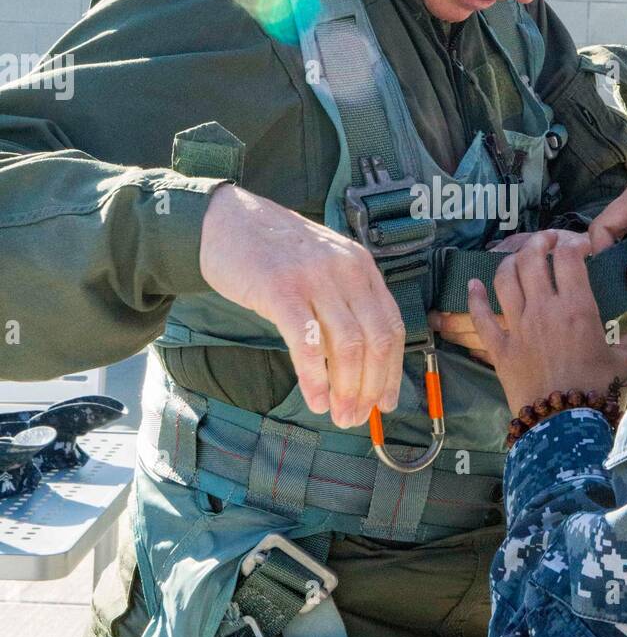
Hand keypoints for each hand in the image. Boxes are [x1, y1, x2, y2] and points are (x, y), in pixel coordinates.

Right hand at [199, 184, 404, 427]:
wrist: (224, 220)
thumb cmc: (273, 251)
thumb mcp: (323, 265)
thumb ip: (343, 302)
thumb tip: (359, 363)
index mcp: (360, 267)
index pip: (391, 326)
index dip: (391, 370)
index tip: (386, 401)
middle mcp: (345, 270)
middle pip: (375, 340)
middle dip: (371, 387)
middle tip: (357, 416)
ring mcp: (314, 279)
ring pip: (347, 345)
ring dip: (346, 389)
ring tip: (338, 415)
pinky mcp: (281, 290)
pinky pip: (308, 343)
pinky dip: (315, 377)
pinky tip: (315, 398)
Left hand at [467, 229, 626, 415]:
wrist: (564, 426)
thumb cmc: (597, 393)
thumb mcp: (623, 365)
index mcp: (576, 308)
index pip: (569, 258)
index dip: (573, 243)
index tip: (580, 245)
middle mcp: (543, 310)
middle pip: (532, 259)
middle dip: (539, 242)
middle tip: (547, 240)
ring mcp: (518, 328)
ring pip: (504, 279)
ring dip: (509, 262)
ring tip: (517, 257)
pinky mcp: (499, 349)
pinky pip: (480, 317)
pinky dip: (474, 298)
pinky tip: (472, 285)